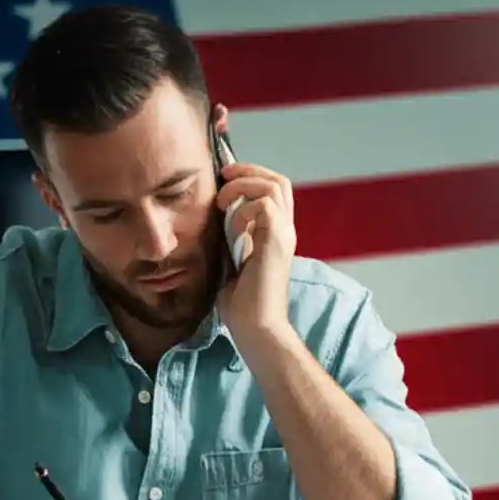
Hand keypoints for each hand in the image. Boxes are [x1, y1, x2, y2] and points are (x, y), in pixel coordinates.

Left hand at [215, 161, 296, 338]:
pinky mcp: (277, 241)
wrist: (255, 327)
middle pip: (278, 180)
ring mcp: (284, 235)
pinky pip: (264, 205)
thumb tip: (213, 216)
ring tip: (222, 203)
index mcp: (276, 235)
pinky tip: (231, 228)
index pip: (273, 190)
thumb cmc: (242, 304)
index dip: (250, 178)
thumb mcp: (230, 260)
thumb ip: (230, 237)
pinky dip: (243, 210)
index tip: (224, 181)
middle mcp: (285, 230)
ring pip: (273, 185)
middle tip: (224, 177)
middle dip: (248, 172)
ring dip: (243, 187)